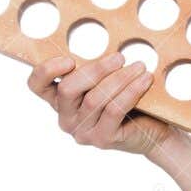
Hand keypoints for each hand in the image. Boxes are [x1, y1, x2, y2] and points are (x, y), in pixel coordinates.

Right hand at [27, 52, 172, 157]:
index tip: (69, 60)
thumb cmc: (129, 102)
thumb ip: (99, 70)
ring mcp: (82, 131)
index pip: (37, 85)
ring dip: (120, 78)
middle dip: (95, 70)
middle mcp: (66, 118)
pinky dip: (130, 92)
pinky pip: (114, 110)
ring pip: (94, 99)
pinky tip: (144, 81)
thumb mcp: (108, 82)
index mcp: (60, 100)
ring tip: (139, 67)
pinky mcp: (102, 139)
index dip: (46, 71)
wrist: (152, 132)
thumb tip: (109, 50)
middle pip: (68, 89)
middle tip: (120, 57)